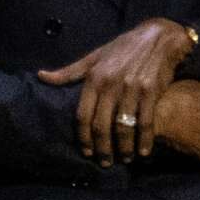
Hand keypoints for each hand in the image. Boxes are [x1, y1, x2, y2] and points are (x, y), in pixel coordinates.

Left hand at [39, 18, 196, 160]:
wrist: (159, 37)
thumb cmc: (124, 47)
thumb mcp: (94, 56)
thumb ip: (69, 71)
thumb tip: (41, 76)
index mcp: (94, 78)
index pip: (83, 115)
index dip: (83, 137)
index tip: (87, 152)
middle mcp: (111, 85)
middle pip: (102, 125)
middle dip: (103, 148)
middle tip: (105, 162)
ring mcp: (132, 89)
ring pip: (123, 126)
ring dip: (124, 147)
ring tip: (125, 159)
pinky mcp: (152, 91)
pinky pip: (146, 121)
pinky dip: (145, 139)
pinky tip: (144, 151)